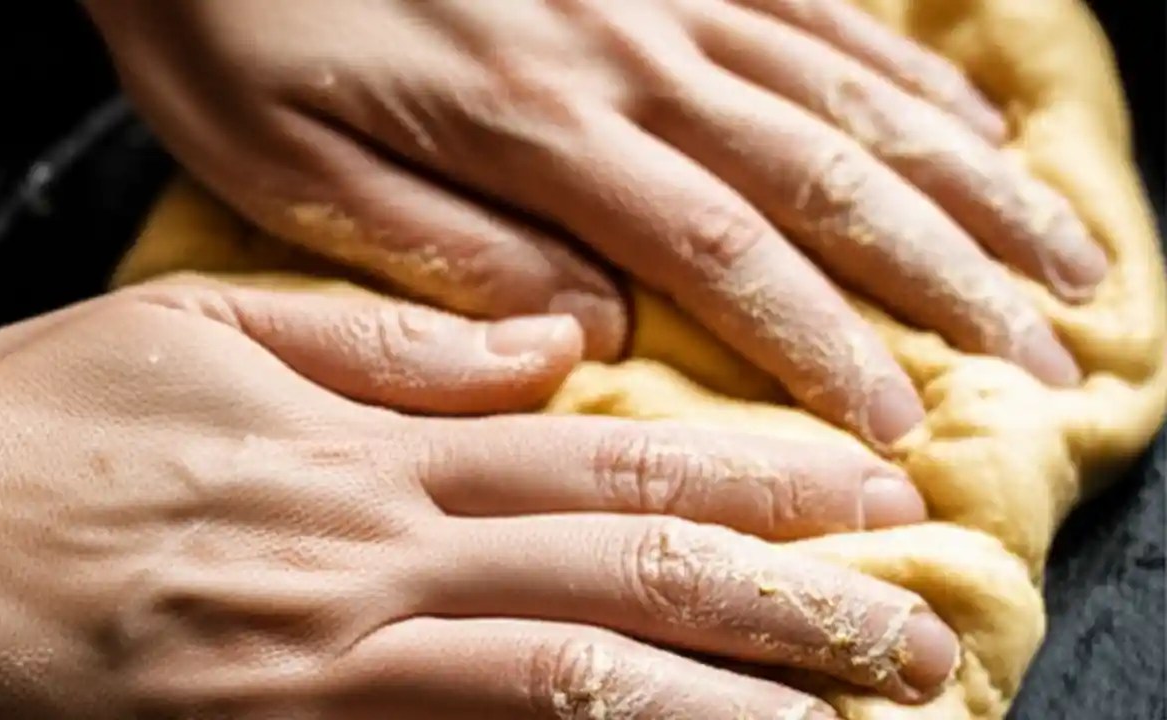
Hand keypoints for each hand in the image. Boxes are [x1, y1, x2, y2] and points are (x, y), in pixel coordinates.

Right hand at [0, 279, 953, 718]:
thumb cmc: (31, 430)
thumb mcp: (205, 332)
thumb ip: (387, 338)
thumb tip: (544, 342)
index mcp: (364, 451)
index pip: (604, 466)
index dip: (748, 483)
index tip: (859, 493)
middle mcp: (371, 561)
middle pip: (621, 583)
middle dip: (785, 610)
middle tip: (913, 636)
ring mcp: (329, 670)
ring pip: (571, 688)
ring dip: (723, 710)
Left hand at [86, 0, 1105, 445]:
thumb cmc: (233, 25)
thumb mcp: (292, 167)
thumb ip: (447, 257)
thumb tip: (589, 332)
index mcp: (537, 122)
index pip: (722, 257)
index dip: (826, 346)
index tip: (902, 422)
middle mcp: (627, 46)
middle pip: (825, 174)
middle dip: (950, 273)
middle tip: (1049, 345)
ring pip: (846, 88)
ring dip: (966, 175)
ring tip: (1059, 246)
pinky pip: (813, 1)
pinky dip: (907, 65)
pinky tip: (970, 117)